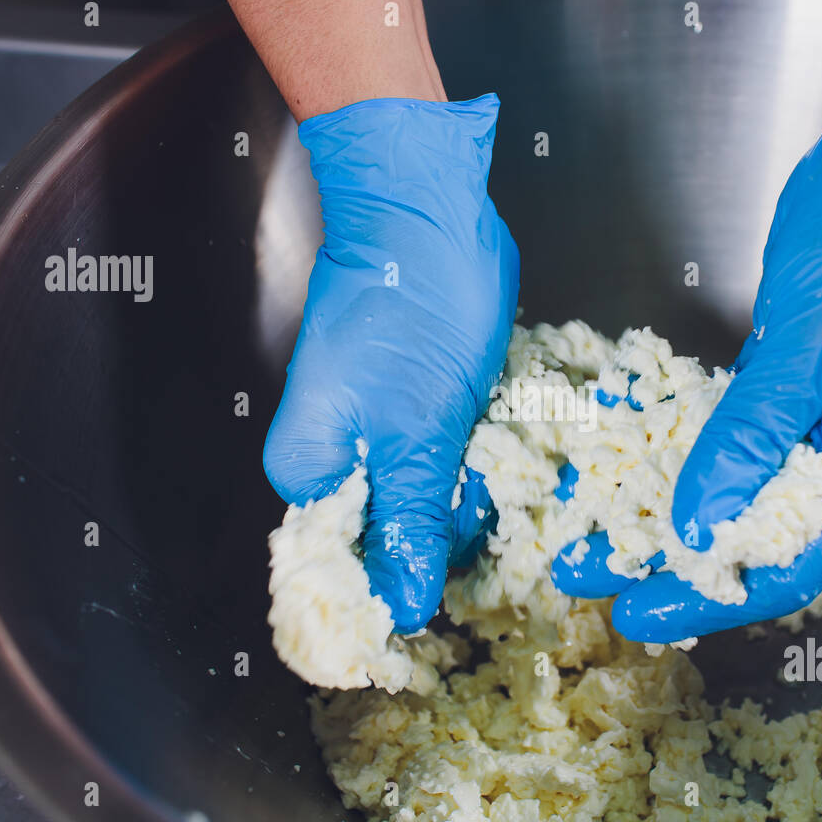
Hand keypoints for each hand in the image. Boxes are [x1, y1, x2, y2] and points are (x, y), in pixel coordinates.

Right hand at [264, 94, 517, 631]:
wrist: (430, 211)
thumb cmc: (412, 307)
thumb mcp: (415, 431)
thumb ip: (409, 523)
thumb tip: (406, 606)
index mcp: (313, 468)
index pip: (344, 568)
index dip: (393, 594)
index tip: (444, 611)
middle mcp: (340, 457)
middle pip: (390, 539)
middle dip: (444, 540)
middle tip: (487, 515)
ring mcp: (384, 432)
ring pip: (430, 502)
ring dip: (474, 500)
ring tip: (498, 468)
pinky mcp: (425, 410)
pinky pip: (452, 463)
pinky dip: (482, 465)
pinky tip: (509, 454)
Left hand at [554, 18, 821, 640]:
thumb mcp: (819, 342)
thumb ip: (755, 432)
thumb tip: (697, 521)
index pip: (793, 561)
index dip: (710, 594)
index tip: (637, 612)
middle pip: (750, 531)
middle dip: (664, 555)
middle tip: (585, 570)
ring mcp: (813, 414)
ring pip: (727, 481)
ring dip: (654, 500)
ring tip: (581, 524)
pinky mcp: (781, 374)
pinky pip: (718, 426)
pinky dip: (666, 441)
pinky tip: (608, 452)